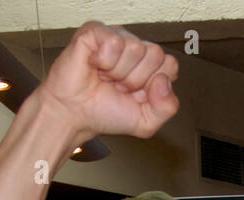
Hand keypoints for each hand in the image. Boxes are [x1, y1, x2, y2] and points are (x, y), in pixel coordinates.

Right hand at [38, 22, 179, 143]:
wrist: (73, 115)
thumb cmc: (104, 113)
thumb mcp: (146, 122)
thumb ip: (167, 108)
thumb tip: (164, 82)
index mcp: (150, 66)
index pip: (170, 65)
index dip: (153, 86)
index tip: (135, 95)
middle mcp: (135, 48)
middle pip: (156, 55)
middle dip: (136, 80)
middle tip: (118, 87)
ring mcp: (116, 38)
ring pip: (136, 48)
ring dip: (118, 72)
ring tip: (105, 78)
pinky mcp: (96, 32)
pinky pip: (114, 42)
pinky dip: (104, 62)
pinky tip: (95, 66)